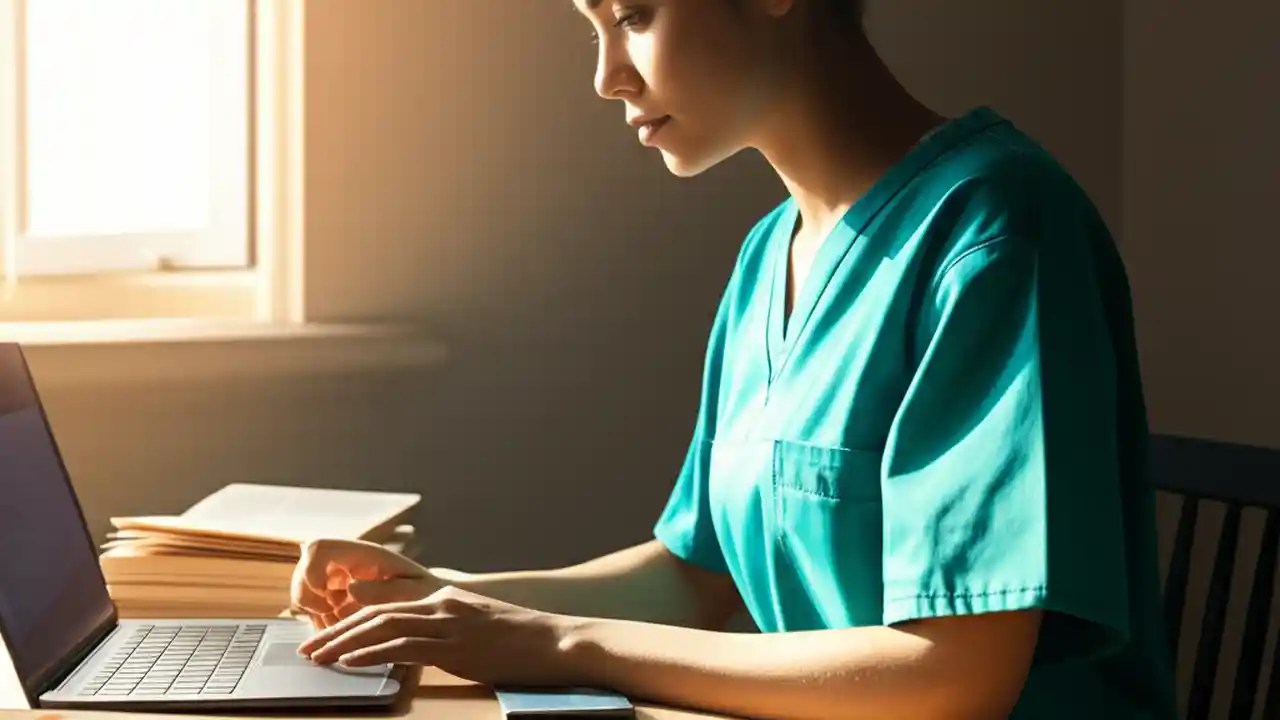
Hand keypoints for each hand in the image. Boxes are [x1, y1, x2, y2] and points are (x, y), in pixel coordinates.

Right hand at [291, 538, 441, 628]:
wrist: (430, 605)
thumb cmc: (426, 593)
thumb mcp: (415, 591)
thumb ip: (385, 589)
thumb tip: (351, 588)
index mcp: (361, 553)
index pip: (318, 548)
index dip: (311, 571)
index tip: (325, 598)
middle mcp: (343, 564)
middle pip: (302, 573)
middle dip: (310, 601)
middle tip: (332, 620)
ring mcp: (336, 582)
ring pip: (305, 596)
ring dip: (317, 618)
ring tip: (345, 631)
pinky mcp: (334, 601)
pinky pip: (314, 614)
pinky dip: (324, 628)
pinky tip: (345, 636)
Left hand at [296, 585, 586, 687]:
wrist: (559, 642)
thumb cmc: (525, 643)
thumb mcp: (481, 630)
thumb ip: (449, 635)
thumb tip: (420, 651)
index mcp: (446, 599)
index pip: (388, 608)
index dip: (352, 622)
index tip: (326, 638)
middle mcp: (442, 605)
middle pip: (376, 614)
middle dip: (336, 631)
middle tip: (307, 648)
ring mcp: (449, 624)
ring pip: (382, 627)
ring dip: (343, 643)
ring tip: (317, 657)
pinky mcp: (456, 646)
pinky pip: (404, 648)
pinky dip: (372, 654)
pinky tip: (351, 662)